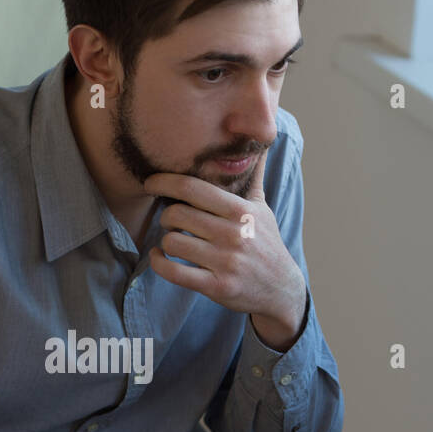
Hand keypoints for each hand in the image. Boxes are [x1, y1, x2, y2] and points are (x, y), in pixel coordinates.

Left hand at [144, 149, 306, 349]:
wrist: (281, 288)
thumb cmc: (265, 244)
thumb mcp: (262, 209)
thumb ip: (253, 177)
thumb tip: (259, 143)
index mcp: (240, 211)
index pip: (193, 188)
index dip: (164, 181)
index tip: (151, 183)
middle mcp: (233, 234)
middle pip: (177, 214)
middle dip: (166, 215)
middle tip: (169, 219)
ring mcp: (225, 262)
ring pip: (172, 242)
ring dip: (165, 240)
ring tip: (172, 240)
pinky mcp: (217, 286)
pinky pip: (174, 271)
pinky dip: (159, 263)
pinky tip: (160, 257)